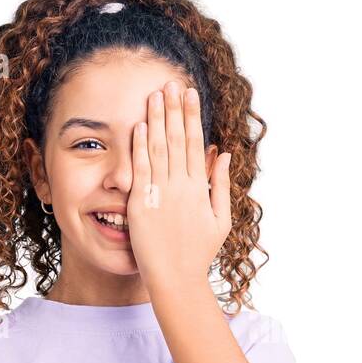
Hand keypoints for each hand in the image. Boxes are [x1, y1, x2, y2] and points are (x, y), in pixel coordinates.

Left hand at [127, 79, 232, 289]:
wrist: (177, 279)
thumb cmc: (199, 253)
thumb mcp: (220, 219)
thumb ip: (220, 185)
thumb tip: (222, 153)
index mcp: (199, 188)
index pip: (195, 143)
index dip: (192, 117)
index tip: (190, 94)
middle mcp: (181, 186)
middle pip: (177, 139)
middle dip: (175, 109)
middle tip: (172, 83)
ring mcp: (160, 194)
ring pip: (158, 149)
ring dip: (157, 119)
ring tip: (155, 95)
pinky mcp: (141, 204)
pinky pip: (140, 169)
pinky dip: (140, 146)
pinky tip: (139, 125)